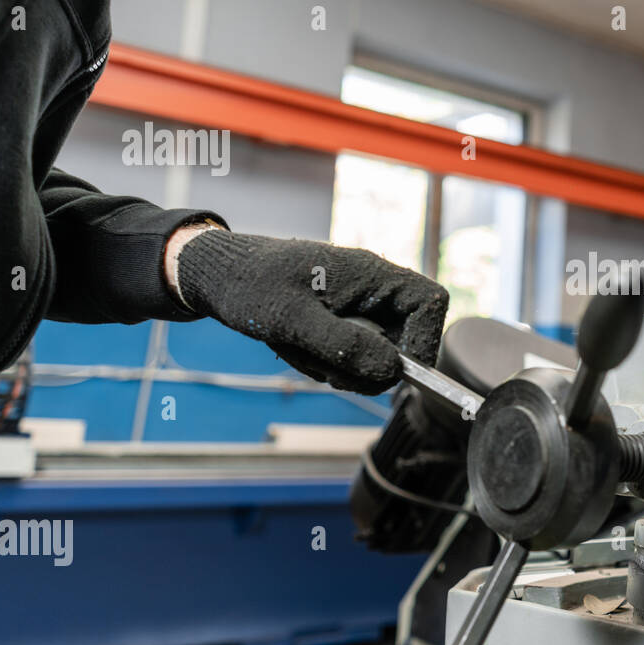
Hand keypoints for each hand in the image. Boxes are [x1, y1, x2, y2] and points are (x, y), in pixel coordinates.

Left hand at [171, 228, 448, 394]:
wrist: (213, 275)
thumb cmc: (248, 286)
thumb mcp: (291, 319)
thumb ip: (344, 345)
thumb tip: (392, 371)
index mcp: (370, 273)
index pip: (430, 302)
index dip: (426, 340)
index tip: (398, 369)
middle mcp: (371, 287)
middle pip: (404, 338)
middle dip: (370, 364)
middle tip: (329, 369)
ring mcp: (356, 305)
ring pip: (376, 352)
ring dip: (343, 366)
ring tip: (300, 351)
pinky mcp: (340, 319)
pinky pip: (351, 353)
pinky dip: (328, 362)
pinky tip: (297, 350)